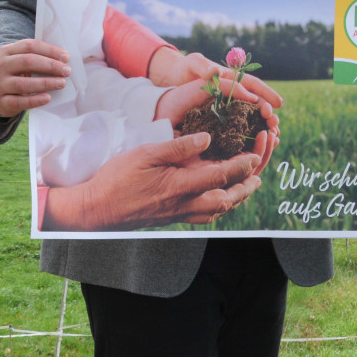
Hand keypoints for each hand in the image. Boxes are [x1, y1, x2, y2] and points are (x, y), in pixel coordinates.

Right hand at [0, 38, 69, 116]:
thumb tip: (64, 58)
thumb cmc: (18, 74)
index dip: (49, 50)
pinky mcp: (2, 102)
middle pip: (27, 62)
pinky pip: (19, 101)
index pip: (29, 46)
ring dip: (45, 83)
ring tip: (61, 83)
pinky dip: (35, 100)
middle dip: (50, 65)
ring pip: (22, 83)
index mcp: (7, 51)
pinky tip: (48, 98)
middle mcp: (1, 66)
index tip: (66, 57)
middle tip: (67, 71)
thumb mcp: (22, 61)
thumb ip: (38, 56)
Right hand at [42, 133, 261, 230]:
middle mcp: (184, 204)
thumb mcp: (145, 154)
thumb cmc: (117, 179)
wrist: (97, 210)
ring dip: (239, 195)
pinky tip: (224, 194)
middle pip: (228, 198)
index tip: (256, 152)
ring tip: (251, 181)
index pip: (221, 177)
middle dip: (248, 182)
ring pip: (219, 209)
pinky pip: (206, 215)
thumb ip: (178, 147)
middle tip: (259, 166)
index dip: (242, 165)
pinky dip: (222, 204)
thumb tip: (208, 138)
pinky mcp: (174, 217)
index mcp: (179, 186)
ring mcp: (180, 213)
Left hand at [153, 74, 278, 135]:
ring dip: (263, 127)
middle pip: (256, 104)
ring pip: (250, 118)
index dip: (266, 94)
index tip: (277, 104)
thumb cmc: (183, 70)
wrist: (167, 87)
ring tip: (273, 137)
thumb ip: (205, 67)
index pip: (253, 85)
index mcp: (231, 78)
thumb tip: (218, 74)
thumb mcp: (194, 63)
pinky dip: (250, 137)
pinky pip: (238, 129)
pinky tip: (258, 147)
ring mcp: (227, 108)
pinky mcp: (219, 122)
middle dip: (268, 115)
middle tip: (274, 124)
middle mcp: (233, 94)